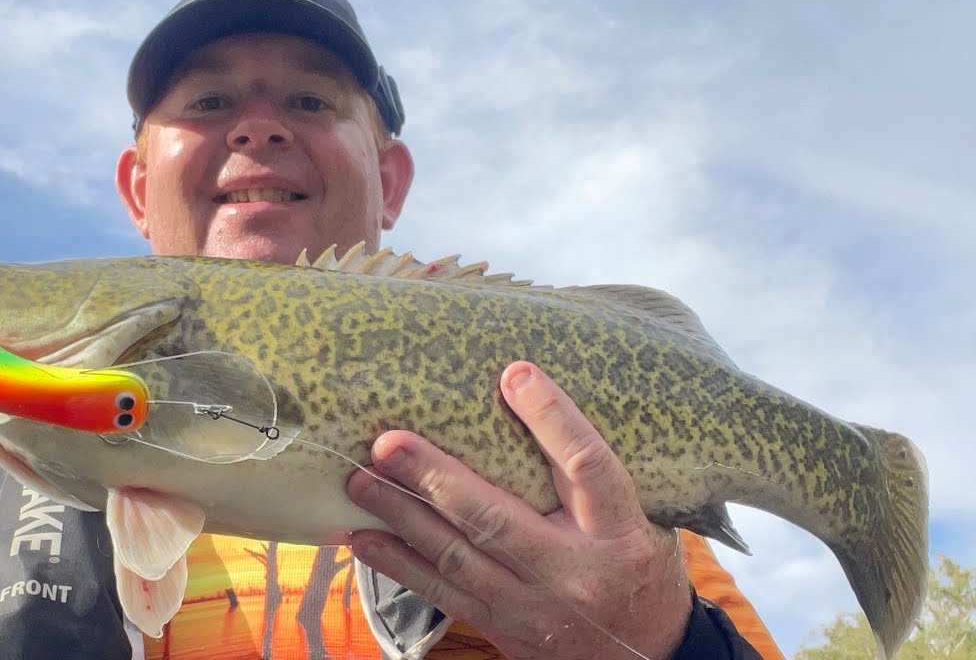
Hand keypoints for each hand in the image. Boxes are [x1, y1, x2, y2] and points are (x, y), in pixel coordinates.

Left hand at [347, 361, 690, 659]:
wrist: (646, 657)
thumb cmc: (636, 567)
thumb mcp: (636, 516)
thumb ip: (586, 470)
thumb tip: (526, 389)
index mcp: (619, 531)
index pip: (588, 466)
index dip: (553, 418)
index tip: (515, 374)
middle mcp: (573, 570)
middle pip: (496, 519)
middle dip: (435, 477)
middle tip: (388, 442)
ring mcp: (532, 604)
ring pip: (456, 558)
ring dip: (401, 517)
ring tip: (361, 481)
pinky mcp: (502, 624)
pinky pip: (441, 593)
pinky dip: (397, 564)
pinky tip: (364, 537)